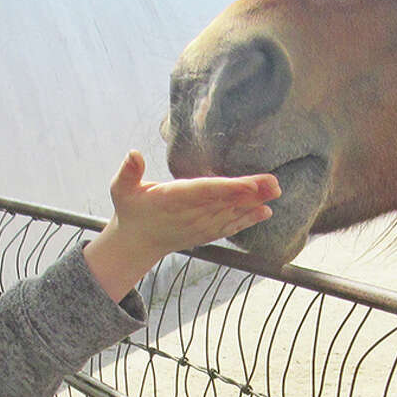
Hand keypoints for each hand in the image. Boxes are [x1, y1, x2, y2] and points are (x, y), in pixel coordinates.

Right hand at [83, 151, 278, 299]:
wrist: (137, 243)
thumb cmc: (131, 209)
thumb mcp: (120, 189)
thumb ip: (128, 172)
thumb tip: (133, 154)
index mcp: (172, 199)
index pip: (204, 192)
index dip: (227, 189)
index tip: (248, 185)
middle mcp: (190, 215)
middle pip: (225, 202)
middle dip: (251, 193)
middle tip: (274, 184)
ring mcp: (200, 226)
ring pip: (231, 213)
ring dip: (255, 204)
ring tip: (275, 193)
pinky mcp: (206, 233)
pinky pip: (230, 226)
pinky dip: (248, 219)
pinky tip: (265, 212)